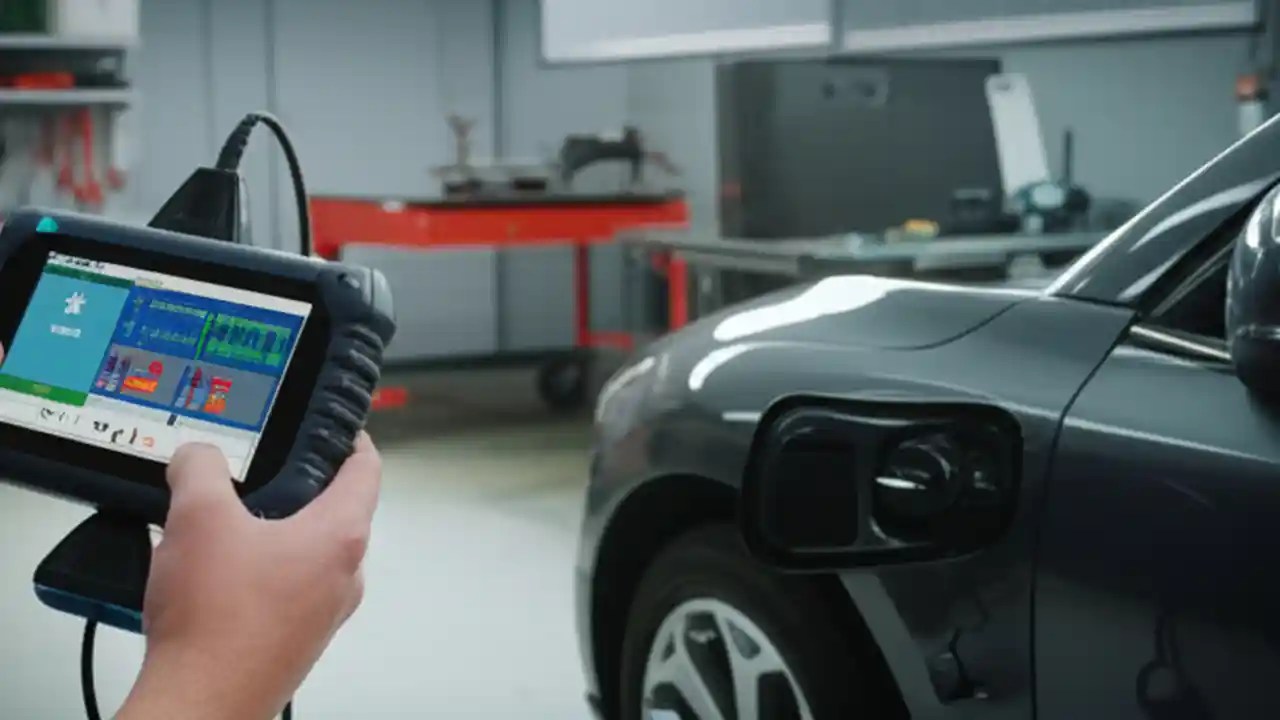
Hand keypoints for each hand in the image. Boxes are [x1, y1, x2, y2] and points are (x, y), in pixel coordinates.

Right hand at [116, 433, 381, 719]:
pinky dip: (259, 574)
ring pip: (308, 555)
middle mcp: (344, 576)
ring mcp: (323, 612)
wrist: (201, 700)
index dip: (353, 440)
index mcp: (340, 537)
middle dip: (300, 488)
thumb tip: (199, 455)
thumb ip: (200, 468)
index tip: (341, 428)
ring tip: (227, 523)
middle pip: (337, 513)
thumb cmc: (216, 621)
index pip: (366, 470)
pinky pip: (286, 591)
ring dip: (274, 535)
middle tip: (267, 470)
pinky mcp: (295, 639)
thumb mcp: (198, 517)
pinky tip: (215, 575)